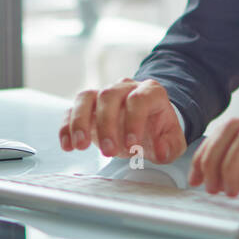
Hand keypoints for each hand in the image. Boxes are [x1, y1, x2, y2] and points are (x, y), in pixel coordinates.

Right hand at [60, 78, 186, 163]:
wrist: (146, 123)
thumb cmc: (158, 129)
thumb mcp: (172, 140)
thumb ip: (170, 146)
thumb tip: (160, 150)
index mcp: (149, 92)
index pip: (139, 99)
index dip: (134, 120)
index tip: (132, 144)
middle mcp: (124, 88)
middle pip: (109, 96)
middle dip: (106, 124)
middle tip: (108, 151)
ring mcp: (102, 95)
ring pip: (85, 97)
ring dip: (80, 122)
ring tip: (80, 146)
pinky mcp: (87, 107)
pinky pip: (71, 110)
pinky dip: (67, 127)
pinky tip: (68, 145)